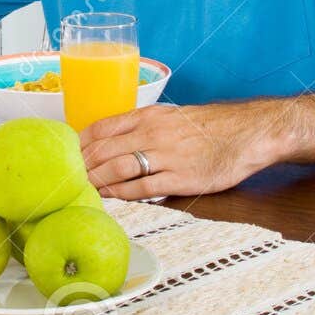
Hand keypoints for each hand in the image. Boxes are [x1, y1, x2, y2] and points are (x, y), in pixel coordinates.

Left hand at [78, 102, 288, 199]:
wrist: (247, 133)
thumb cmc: (208, 126)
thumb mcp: (170, 116)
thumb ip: (142, 126)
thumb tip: (113, 140)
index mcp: (148, 117)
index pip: (101, 129)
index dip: (79, 145)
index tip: (67, 156)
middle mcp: (152, 134)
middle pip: (104, 151)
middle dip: (82, 167)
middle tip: (68, 179)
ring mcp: (165, 157)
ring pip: (118, 170)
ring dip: (97, 182)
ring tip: (84, 190)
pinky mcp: (179, 180)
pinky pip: (142, 189)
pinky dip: (121, 195)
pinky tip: (111, 198)